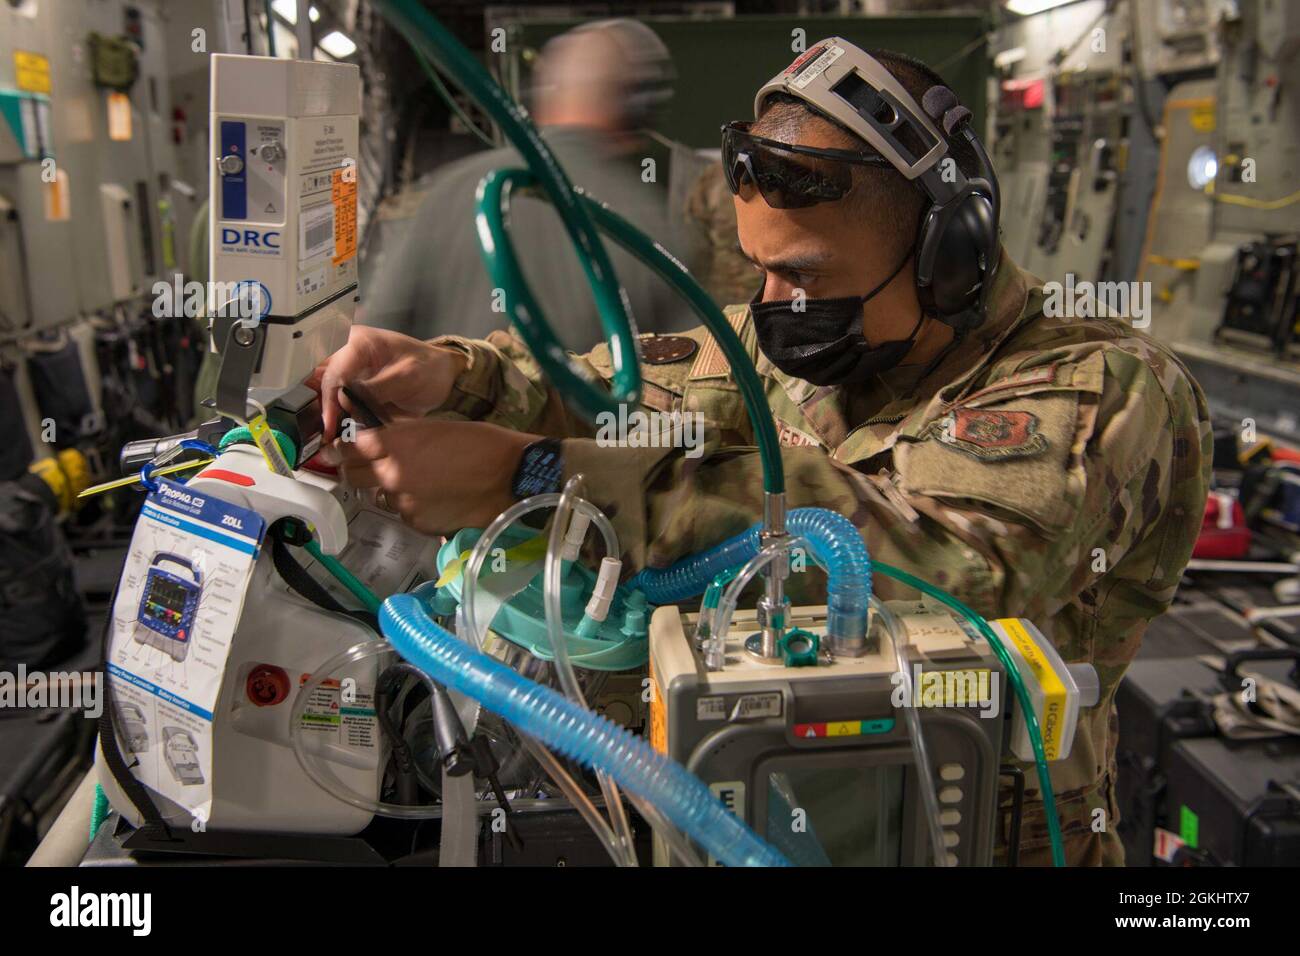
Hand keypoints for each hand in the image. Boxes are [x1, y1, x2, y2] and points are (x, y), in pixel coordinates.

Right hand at [309, 326, 467, 440]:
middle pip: (321, 382)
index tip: (330, 426)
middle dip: (322, 408)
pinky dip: (338, 418)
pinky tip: (340, 432)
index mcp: (357, 342)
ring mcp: (348, 371)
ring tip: (333, 437)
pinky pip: (337, 403)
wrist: (441, 376)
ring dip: (328, 415)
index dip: (329, 401)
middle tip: (326, 434)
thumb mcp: (406, 377)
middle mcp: (346, 353)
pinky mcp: (352, 387)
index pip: (333, 373)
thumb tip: (346, 402)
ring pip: (325, 394)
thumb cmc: (428, 369)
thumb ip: (375, 389)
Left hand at [335, 419, 538, 535]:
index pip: (348, 447)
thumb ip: (400, 435)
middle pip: (351, 475)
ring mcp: (402, 501)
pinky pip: (404, 514)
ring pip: (380, 496)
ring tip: (420, 484)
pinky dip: (414, 507)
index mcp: (394, 442)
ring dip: (391, 490)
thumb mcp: (434, 427)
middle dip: (357, 470)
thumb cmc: (480, 443)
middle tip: (370, 468)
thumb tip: (377, 440)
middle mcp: (390, 472)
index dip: (344, 448)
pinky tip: (437, 499)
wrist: (510, 475)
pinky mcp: (417, 522)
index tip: (343, 450)